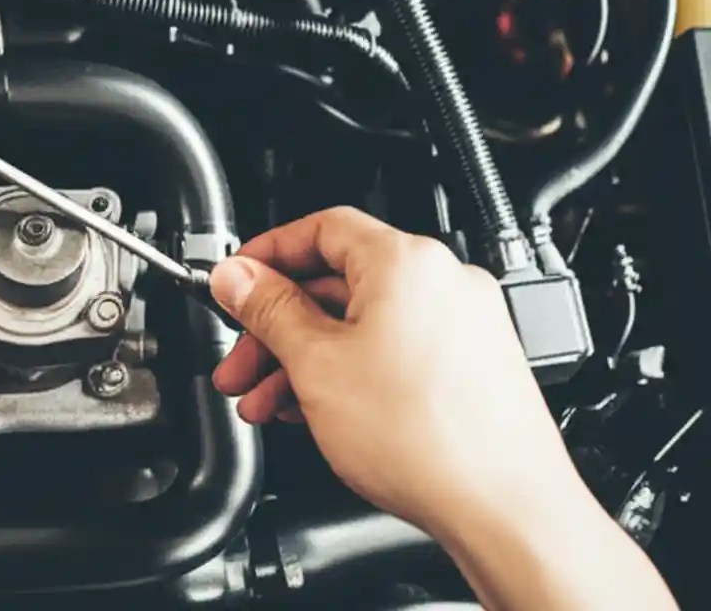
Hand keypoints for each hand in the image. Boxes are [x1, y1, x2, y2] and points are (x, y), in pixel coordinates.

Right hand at [208, 207, 577, 531]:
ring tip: (265, 399)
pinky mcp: (470, 365)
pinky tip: (313, 409)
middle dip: (275, 326)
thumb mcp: (315, 363)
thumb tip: (237, 278)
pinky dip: (347, 373)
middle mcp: (443, 283)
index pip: (321, 228)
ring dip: (303, 359)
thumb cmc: (426, 438)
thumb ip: (268, 310)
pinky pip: (391, 352)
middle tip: (239, 358)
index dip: (267, 254)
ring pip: (360, 325)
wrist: (501, 508)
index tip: (235, 282)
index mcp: (407, 262)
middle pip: (337, 284)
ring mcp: (462, 325)